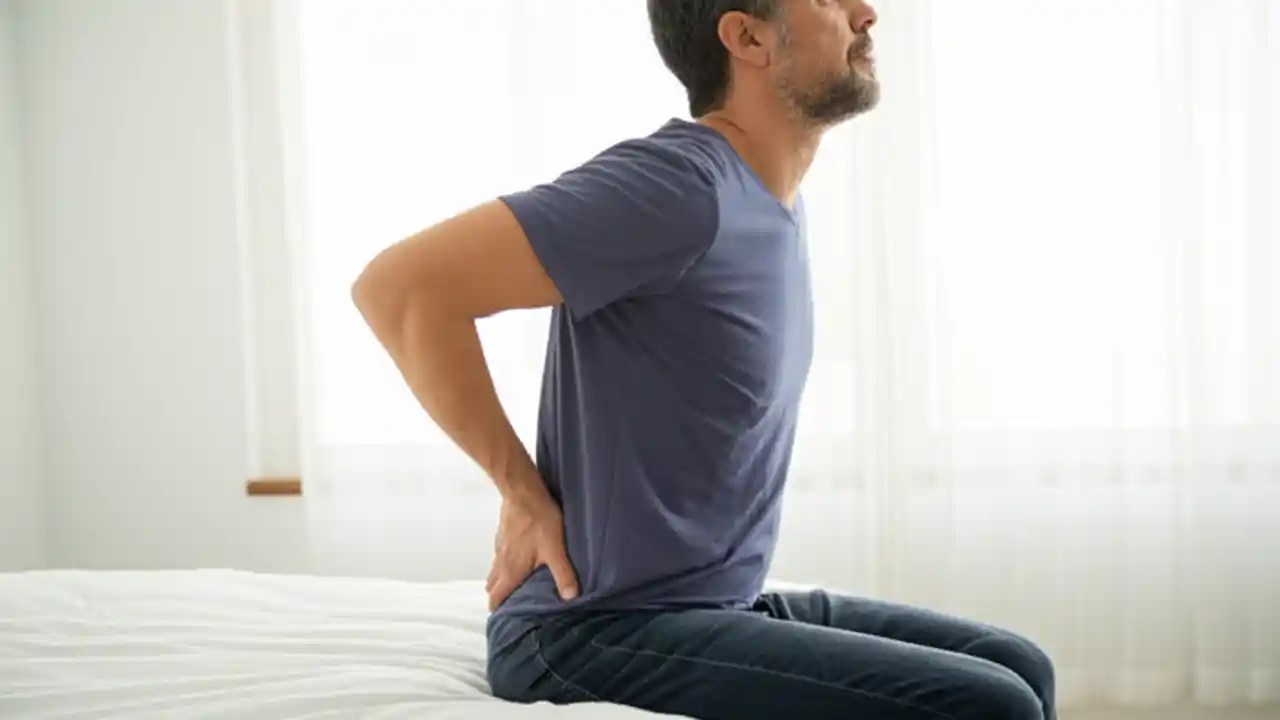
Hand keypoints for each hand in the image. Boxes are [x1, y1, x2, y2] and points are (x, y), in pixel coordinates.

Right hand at [486, 490, 579, 611]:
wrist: (522, 491)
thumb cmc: (538, 520)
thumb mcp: (555, 549)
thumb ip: (563, 574)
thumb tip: (571, 597)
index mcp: (510, 571)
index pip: (495, 598)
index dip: (498, 610)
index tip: (504, 619)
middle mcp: (500, 562)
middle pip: (493, 586)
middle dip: (500, 597)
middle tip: (512, 604)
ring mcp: (499, 547)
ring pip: (496, 570)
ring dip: (502, 580)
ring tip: (516, 585)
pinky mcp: (502, 534)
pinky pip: (500, 556)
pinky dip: (505, 564)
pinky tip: (519, 559)